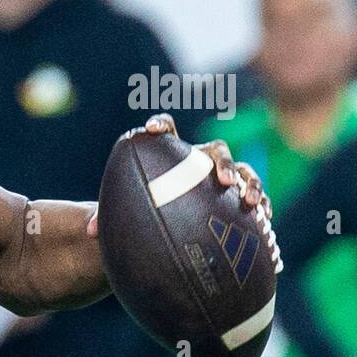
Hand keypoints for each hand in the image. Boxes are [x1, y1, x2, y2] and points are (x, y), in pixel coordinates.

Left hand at [86, 113, 272, 237]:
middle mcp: (201, 162)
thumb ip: (110, 217)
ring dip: (249, 183)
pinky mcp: (240, 200)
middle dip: (223, 163)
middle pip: (216, 151)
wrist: (170, 226)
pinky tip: (266, 220)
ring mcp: (223, 179)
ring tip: (248, 201)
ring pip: (243, 171)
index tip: (148, 129)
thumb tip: (90, 231)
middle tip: (223, 181)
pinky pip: (257, 199)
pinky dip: (262, 208)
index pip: (168, 130)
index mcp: (173, 157)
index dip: (159, 124)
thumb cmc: (144, 214)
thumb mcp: (128, 217)